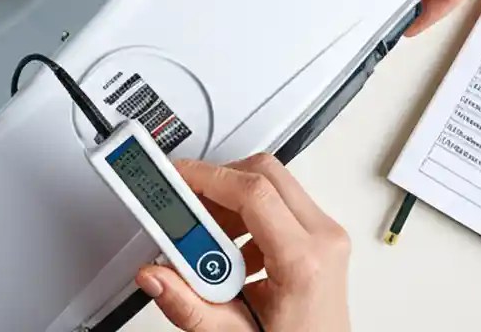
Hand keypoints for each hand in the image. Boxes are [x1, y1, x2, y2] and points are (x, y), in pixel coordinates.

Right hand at [135, 155, 350, 331]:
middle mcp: (323, 241)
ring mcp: (326, 238)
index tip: (175, 180)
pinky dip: (247, 217)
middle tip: (184, 208)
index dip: (207, 178)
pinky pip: (280, 206)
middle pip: (265, 174)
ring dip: (230, 203)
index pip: (253, 192)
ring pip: (273, 186)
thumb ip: (190, 307)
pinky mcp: (320, 241)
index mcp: (305, 262)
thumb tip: (155, 275)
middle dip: (217, 183)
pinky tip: (228, 253)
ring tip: (204, 244)